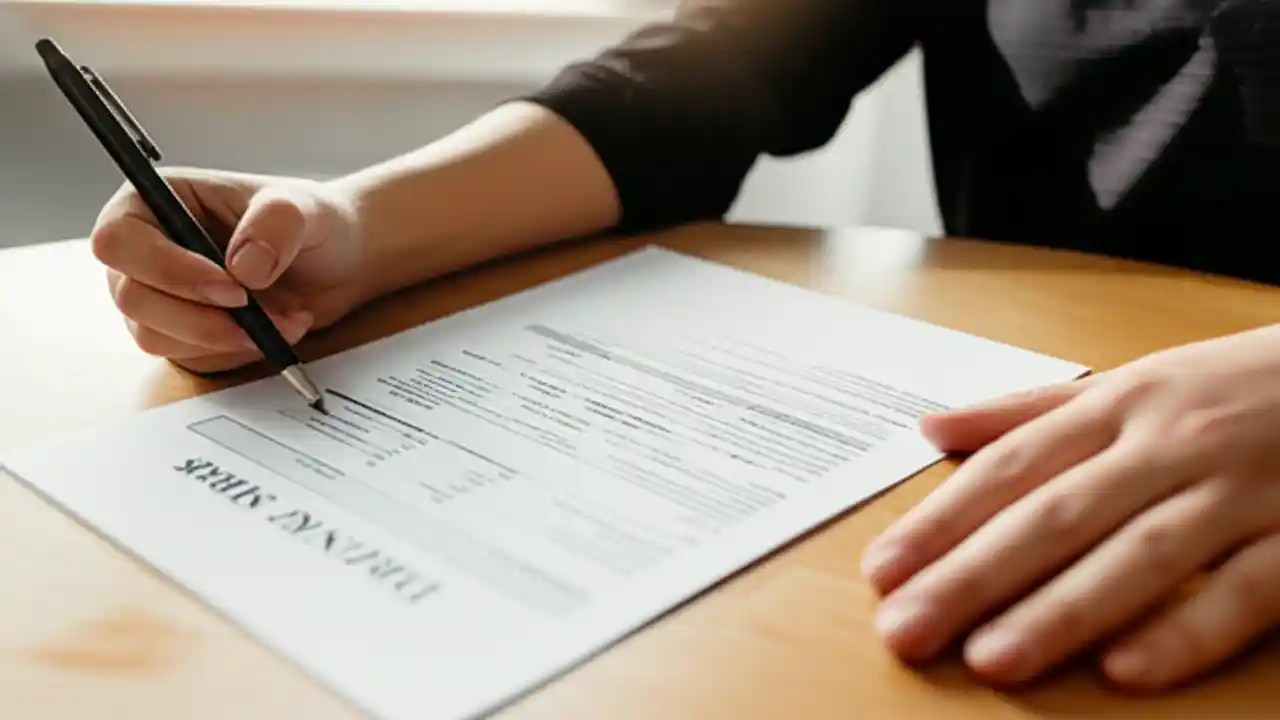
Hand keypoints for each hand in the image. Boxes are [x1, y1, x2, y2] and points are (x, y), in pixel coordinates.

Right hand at [91, 168, 363, 373]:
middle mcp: (144, 250)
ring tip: (286, 319)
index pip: (118, 240)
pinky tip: (275, 331)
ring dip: (225, 338)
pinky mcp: (179, 334)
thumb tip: (243, 268)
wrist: (336, 262)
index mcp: (155, 200)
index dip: (168, 270)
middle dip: (201, 316)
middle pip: (131, 297)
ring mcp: (157, 296)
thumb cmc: (309, 221)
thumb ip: (275, 225)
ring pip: (155, 336)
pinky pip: (188, 358)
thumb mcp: (303, 208)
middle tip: (264, 314)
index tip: (233, 289)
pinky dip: (236, 352)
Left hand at [862, 325, 1279, 689]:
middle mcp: (1170, 444)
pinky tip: (1127, 669)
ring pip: (1139, 554)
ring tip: (992, 658)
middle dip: (973, 575)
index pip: (1011, 468)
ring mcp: (1240, 490)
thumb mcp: (1135, 380)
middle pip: (1056, 514)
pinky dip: (1188, 628)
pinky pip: (1246, 590)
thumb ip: (1030, 411)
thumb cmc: (1237, 386)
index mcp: (1121, 405)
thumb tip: (931, 427)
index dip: (943, 521)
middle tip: (906, 631)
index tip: (882, 572)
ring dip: (1062, 610)